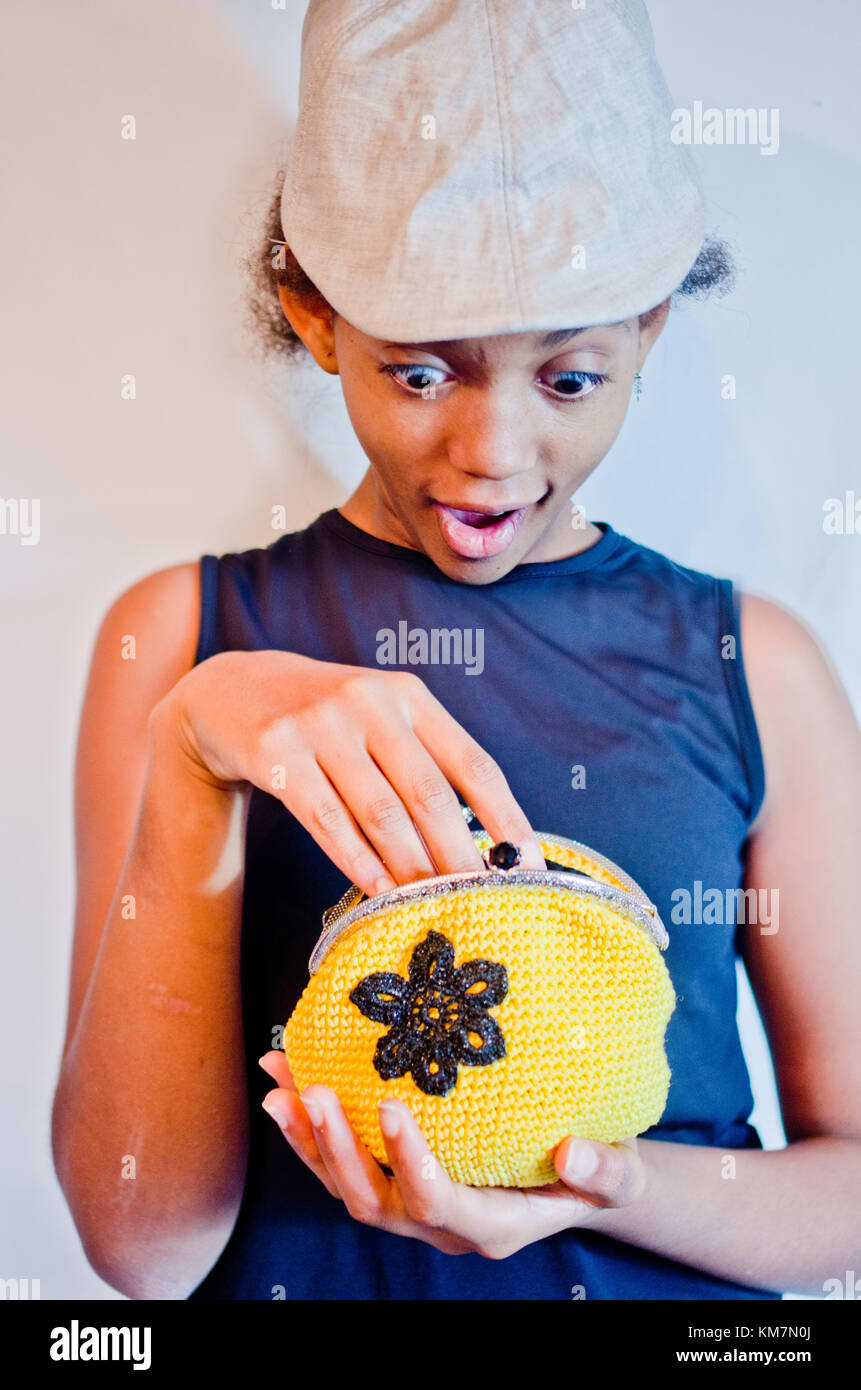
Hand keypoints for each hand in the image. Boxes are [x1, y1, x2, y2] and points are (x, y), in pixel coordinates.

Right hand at [153, 649, 545, 896]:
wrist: (230, 692)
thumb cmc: (324, 720)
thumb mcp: (379, 719)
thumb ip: (424, 764)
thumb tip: (481, 843)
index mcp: (409, 696)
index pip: (473, 763)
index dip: (506, 817)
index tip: (527, 864)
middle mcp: (369, 702)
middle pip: (428, 793)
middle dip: (460, 855)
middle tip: (481, 901)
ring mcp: (319, 724)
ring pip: (378, 811)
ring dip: (409, 866)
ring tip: (431, 904)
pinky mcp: (276, 751)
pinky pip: (324, 817)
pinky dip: (354, 858)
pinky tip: (376, 888)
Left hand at [258, 1052, 646, 1258]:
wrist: (580, 1178)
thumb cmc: (601, 1171)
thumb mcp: (621, 1174)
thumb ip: (605, 1172)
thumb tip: (575, 1152)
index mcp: (491, 1225)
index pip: (437, 1200)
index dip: (409, 1158)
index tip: (389, 1103)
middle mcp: (440, 1223)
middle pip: (372, 1200)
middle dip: (335, 1149)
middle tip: (312, 1091)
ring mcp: (412, 1206)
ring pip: (345, 1185)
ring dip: (306, 1136)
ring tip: (278, 1083)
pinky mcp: (396, 1180)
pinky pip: (342, 1163)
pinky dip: (310, 1127)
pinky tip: (287, 1080)